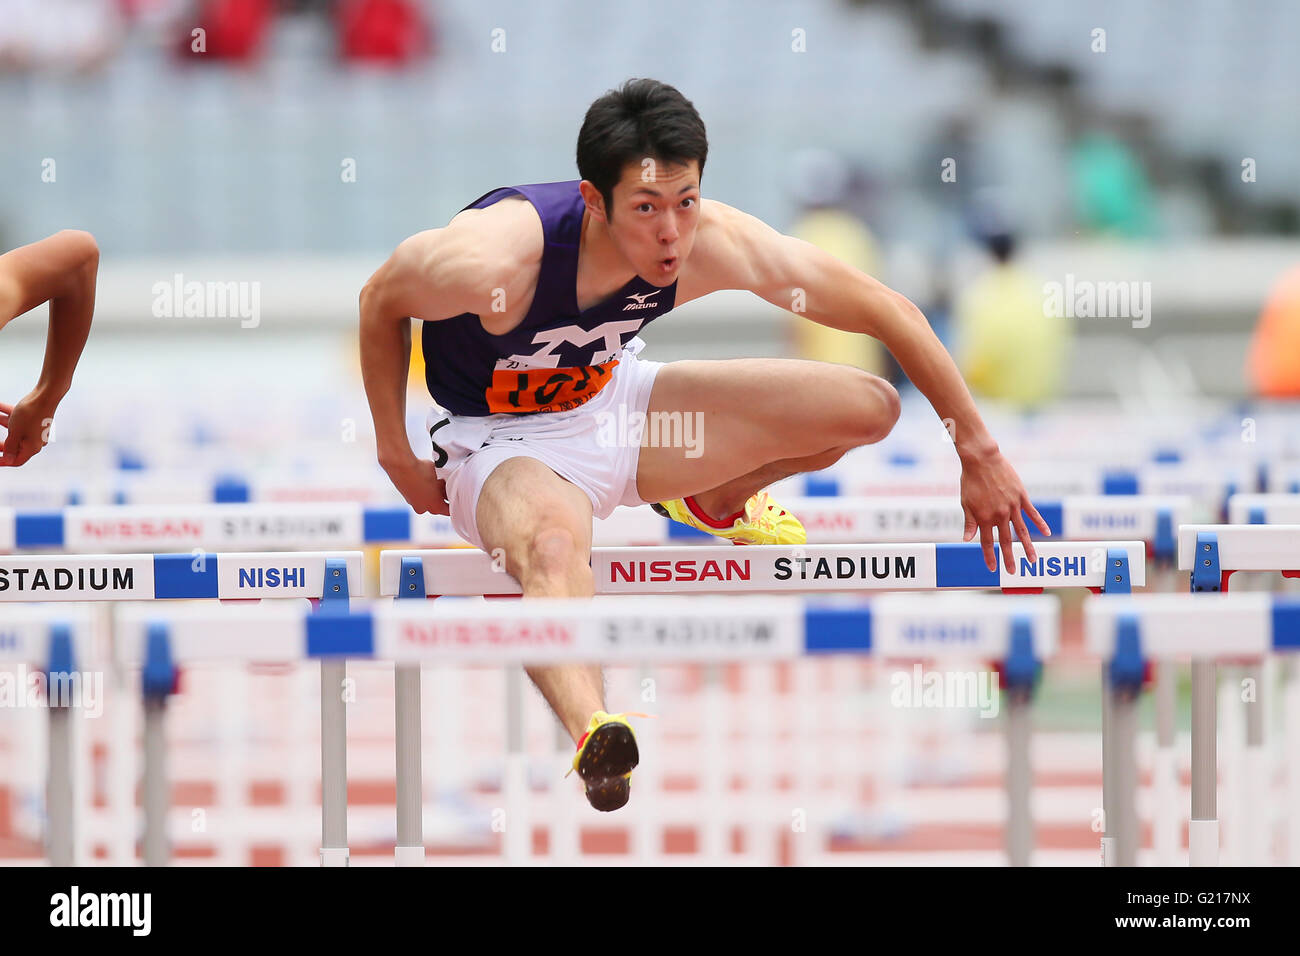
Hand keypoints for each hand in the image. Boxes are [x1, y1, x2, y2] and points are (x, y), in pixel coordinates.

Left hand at [0, 392, 56, 466]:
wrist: (45, 395)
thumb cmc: (31, 415)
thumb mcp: (15, 432)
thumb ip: (10, 447)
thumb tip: (9, 459)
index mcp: (32, 447)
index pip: (16, 460)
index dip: (3, 461)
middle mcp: (35, 440)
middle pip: (14, 446)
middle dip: (1, 444)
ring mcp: (34, 430)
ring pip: (14, 430)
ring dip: (1, 423)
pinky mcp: (34, 420)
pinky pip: (17, 419)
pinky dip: (7, 414)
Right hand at [384, 455, 450, 515]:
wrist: (401, 465)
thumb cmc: (423, 471)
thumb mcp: (442, 477)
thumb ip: (448, 486)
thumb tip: (452, 488)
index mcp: (436, 507)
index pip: (450, 510)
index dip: (455, 502)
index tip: (457, 494)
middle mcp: (424, 509)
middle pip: (438, 505)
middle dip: (442, 497)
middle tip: (445, 484)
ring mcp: (414, 504)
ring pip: (427, 500)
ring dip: (431, 493)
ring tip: (432, 480)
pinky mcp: (406, 497)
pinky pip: (418, 496)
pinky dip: (422, 490)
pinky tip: (422, 479)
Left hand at [959, 450, 1050, 571]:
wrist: (982, 459)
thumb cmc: (970, 480)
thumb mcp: (966, 503)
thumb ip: (969, 522)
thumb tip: (967, 540)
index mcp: (984, 517)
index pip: (987, 542)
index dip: (990, 556)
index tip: (992, 569)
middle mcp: (999, 514)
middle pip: (1005, 540)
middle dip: (1009, 558)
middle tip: (1013, 572)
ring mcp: (1012, 506)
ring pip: (1021, 531)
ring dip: (1027, 547)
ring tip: (1033, 560)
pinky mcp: (1021, 496)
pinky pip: (1032, 513)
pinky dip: (1040, 524)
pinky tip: (1046, 534)